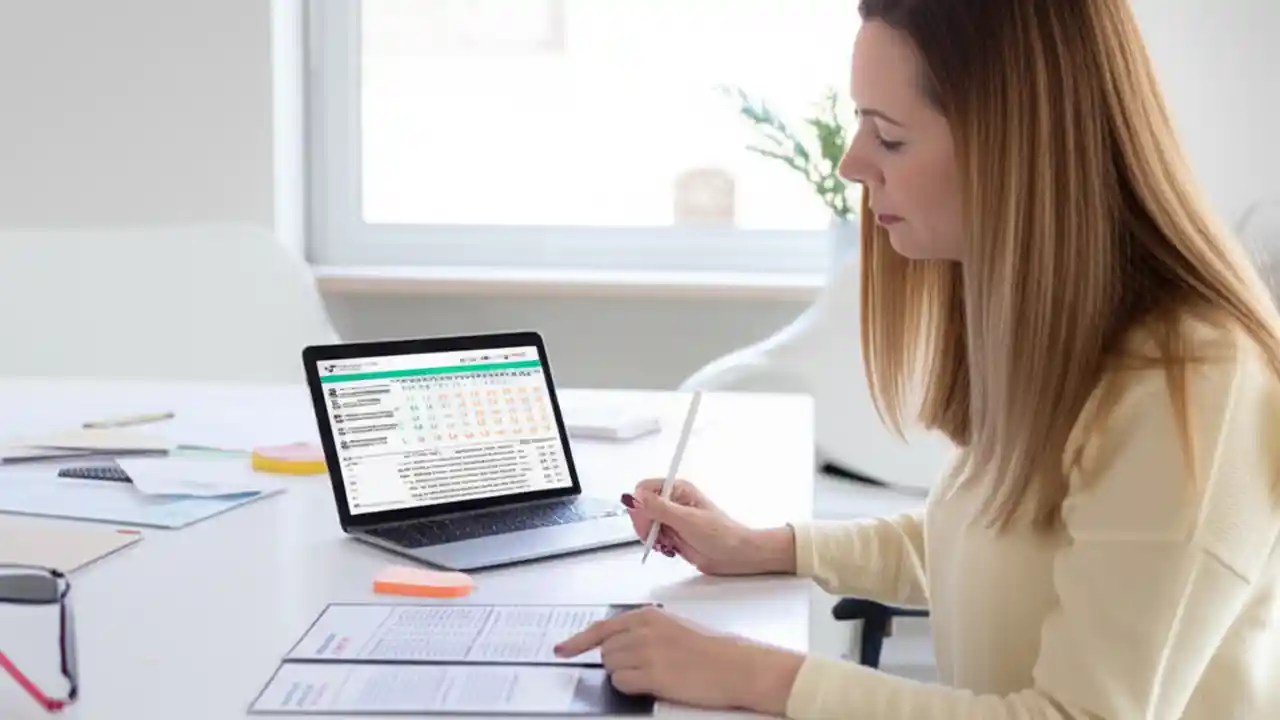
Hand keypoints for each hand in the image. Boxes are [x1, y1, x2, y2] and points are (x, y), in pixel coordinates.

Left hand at [554, 606, 803, 714]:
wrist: (733, 666)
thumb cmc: (708, 649)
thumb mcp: (671, 627)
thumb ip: (641, 632)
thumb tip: (616, 647)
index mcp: (647, 616)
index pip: (602, 628)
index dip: (578, 641)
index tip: (562, 649)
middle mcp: (643, 631)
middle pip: (605, 651)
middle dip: (615, 662)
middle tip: (641, 667)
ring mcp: (647, 653)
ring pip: (611, 667)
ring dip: (624, 674)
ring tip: (651, 674)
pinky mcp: (653, 676)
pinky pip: (622, 683)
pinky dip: (630, 687)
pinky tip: (651, 684)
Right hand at [622, 479, 795, 575]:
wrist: (735, 555)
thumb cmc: (721, 535)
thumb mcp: (686, 520)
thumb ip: (658, 508)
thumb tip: (635, 497)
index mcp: (678, 490)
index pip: (644, 489)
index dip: (640, 506)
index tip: (648, 521)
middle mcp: (673, 501)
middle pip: (641, 508)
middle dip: (645, 524)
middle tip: (658, 536)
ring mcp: (672, 518)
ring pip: (646, 524)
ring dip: (652, 536)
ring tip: (668, 543)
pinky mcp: (673, 534)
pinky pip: (654, 537)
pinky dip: (657, 545)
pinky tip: (670, 549)